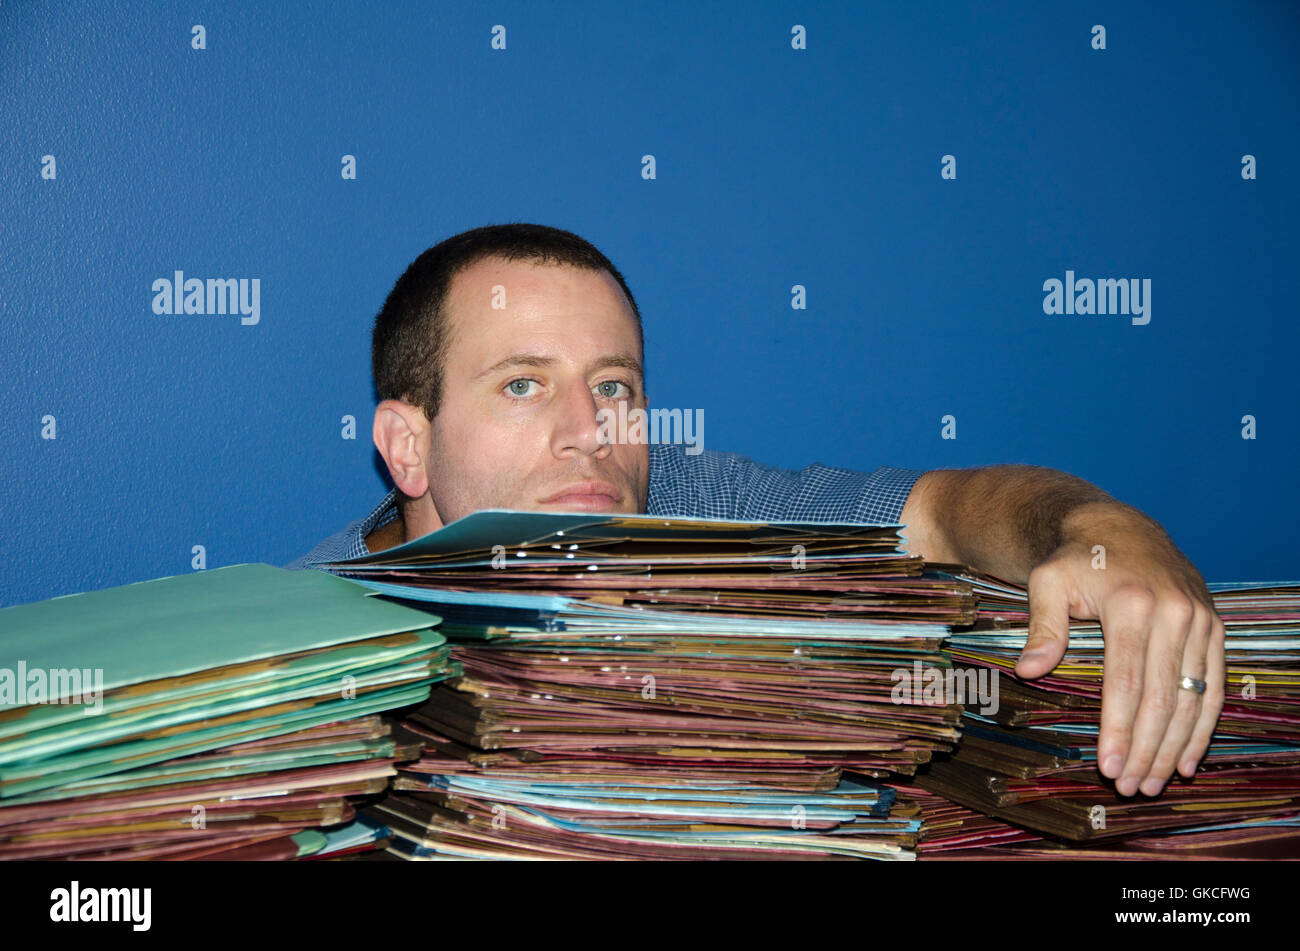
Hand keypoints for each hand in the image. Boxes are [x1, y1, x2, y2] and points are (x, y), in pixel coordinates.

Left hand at [1013, 502, 1224, 796]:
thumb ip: (1042, 626)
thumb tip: (1029, 670)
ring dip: (1174, 747)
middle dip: (1146, 748)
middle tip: (1128, 787)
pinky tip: (1186, 758)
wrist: (1118, 529)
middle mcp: (1174, 614)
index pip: (1126, 683)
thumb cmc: (1075, 559)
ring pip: (1193, 698)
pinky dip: (1203, 726)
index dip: (1119, 730)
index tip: (1108, 766)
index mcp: (1132, 605)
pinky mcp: (1214, 628)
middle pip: (1162, 698)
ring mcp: (1200, 622)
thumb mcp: (1047, 581)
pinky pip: (1214, 686)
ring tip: (1152, 783)